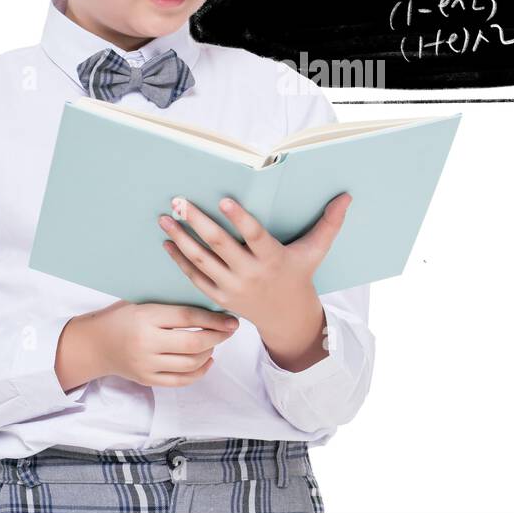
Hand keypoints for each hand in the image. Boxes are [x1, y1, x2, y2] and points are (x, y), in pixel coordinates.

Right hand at [57, 299, 240, 388]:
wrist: (95, 344)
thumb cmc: (122, 316)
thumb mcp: (142, 301)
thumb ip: (171, 305)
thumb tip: (211, 306)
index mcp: (145, 317)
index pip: (188, 318)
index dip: (213, 320)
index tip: (231, 319)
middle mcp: (146, 343)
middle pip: (193, 344)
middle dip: (217, 337)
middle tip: (229, 331)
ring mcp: (146, 365)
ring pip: (190, 364)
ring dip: (210, 353)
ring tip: (215, 342)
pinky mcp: (147, 380)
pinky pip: (181, 380)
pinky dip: (199, 371)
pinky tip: (207, 360)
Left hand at [156, 192, 351, 332]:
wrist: (286, 316)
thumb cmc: (299, 275)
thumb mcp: (315, 251)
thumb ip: (329, 223)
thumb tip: (347, 196)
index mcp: (273, 258)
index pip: (254, 236)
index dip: (240, 219)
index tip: (224, 200)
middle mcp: (251, 273)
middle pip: (220, 245)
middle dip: (197, 222)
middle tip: (179, 201)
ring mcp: (232, 287)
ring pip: (201, 260)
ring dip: (181, 238)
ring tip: (166, 218)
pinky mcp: (219, 296)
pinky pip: (194, 277)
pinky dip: (179, 260)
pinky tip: (168, 241)